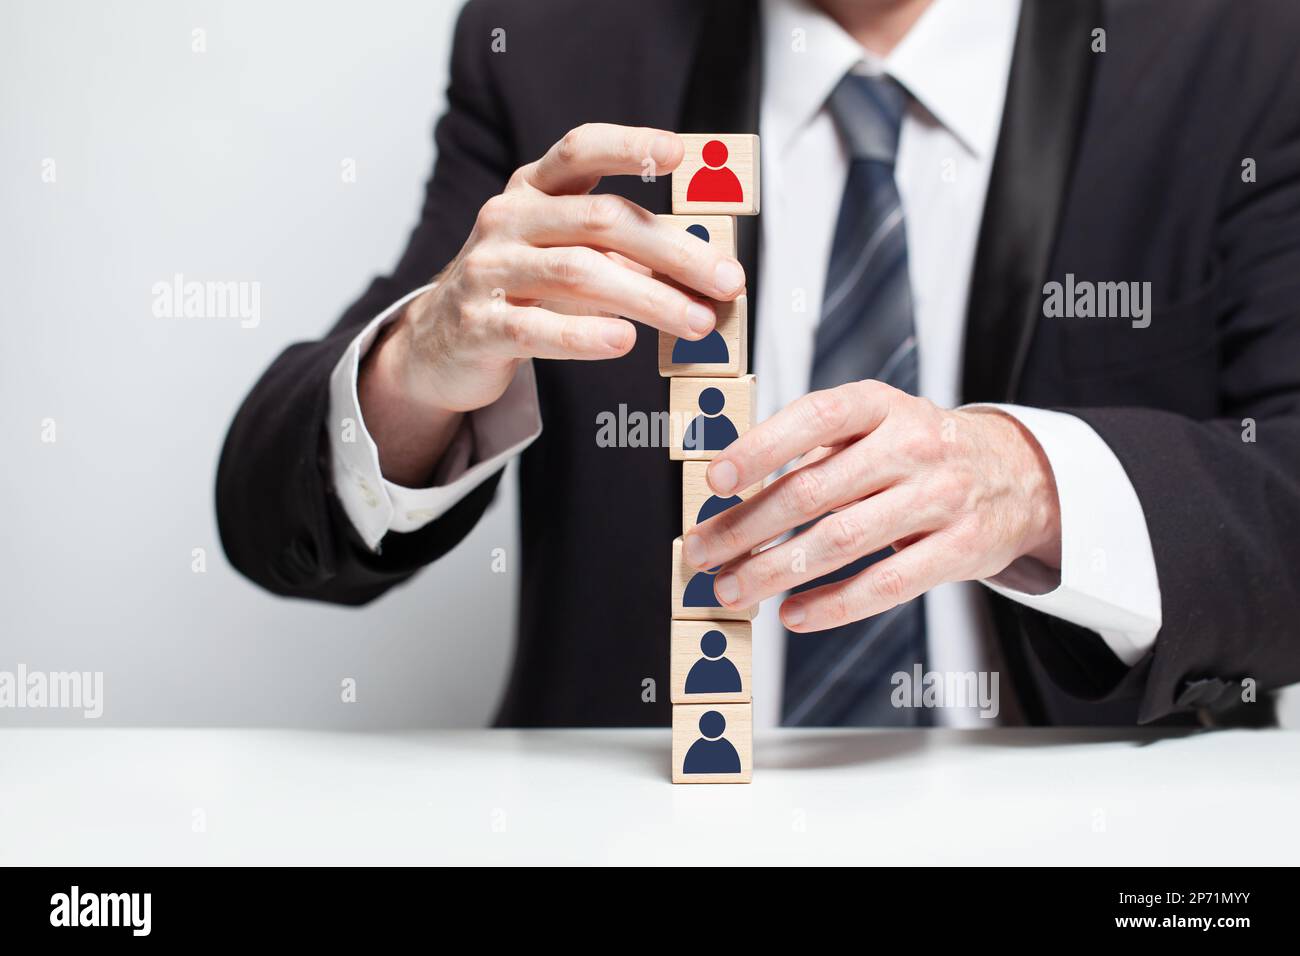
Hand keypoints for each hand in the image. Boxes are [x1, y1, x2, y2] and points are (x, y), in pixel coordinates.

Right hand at [360, 123, 745, 484]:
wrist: (438, 342)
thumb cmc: (519, 290)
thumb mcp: (563, 254)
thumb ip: (621, 253)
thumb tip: (705, 270)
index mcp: (531, 190)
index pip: (579, 149)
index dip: (628, 145)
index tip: (679, 153)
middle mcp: (507, 220)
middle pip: (600, 221)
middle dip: (675, 251)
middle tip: (727, 280)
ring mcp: (487, 271)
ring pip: (578, 275)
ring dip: (649, 299)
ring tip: (697, 322)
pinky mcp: (478, 327)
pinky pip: (535, 328)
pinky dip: (584, 336)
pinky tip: (624, 342)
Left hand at [681, 382, 1061, 631]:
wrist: (1018, 473)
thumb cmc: (917, 450)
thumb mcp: (875, 424)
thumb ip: (813, 448)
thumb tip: (731, 490)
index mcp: (880, 406)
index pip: (816, 419)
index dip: (762, 447)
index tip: (715, 479)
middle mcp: (912, 445)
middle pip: (815, 490)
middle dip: (747, 526)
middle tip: (702, 552)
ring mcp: (940, 498)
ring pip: (843, 541)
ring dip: (776, 570)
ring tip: (733, 589)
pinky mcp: (961, 549)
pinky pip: (886, 584)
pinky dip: (833, 604)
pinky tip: (793, 613)